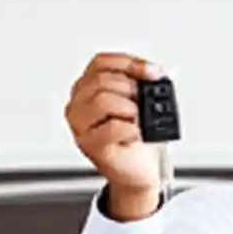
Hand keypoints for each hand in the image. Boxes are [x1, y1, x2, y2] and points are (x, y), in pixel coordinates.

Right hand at [64, 52, 165, 219]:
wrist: (138, 171)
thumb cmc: (137, 137)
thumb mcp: (140, 102)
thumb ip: (140, 84)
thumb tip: (153, 74)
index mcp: (87, 87)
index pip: (101, 62)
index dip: (130, 63)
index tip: (154, 73)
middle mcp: (78, 104)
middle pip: (102, 80)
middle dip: (132, 89)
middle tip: (145, 103)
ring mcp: (80, 125)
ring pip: (102, 100)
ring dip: (129, 108)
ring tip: (138, 120)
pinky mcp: (90, 145)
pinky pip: (111, 128)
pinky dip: (131, 129)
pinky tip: (137, 133)